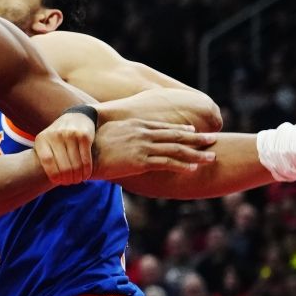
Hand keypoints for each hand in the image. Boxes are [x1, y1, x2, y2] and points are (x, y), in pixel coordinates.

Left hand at [34, 112, 96, 184]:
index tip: (59, 181)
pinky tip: (85, 174)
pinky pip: (86, 160)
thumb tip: (54, 180)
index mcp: (42, 139)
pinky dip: (86, 171)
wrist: (77, 116)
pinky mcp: (84, 136)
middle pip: (63, 166)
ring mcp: (70, 135)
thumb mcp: (47, 142)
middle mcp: (56, 135)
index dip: (54, 175)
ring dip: (78, 177)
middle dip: (68, 179)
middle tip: (70, 182)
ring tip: (77, 180)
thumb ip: (46, 158)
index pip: (47, 162)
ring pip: (76, 165)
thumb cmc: (59, 136)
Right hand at [93, 120, 216, 179]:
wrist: (83, 153)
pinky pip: (166, 163)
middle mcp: (142, 133)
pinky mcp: (140, 161)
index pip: (164, 127)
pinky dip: (181, 166)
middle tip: (213, 140)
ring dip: (196, 154)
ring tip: (211, 158)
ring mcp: (142, 147)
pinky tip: (193, 169)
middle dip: (197, 139)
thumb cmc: (92, 146)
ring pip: (176, 150)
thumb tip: (124, 141)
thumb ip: (121, 135)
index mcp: (136, 125)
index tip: (194, 132)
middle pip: (175, 136)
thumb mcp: (109, 135)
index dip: (181, 130)